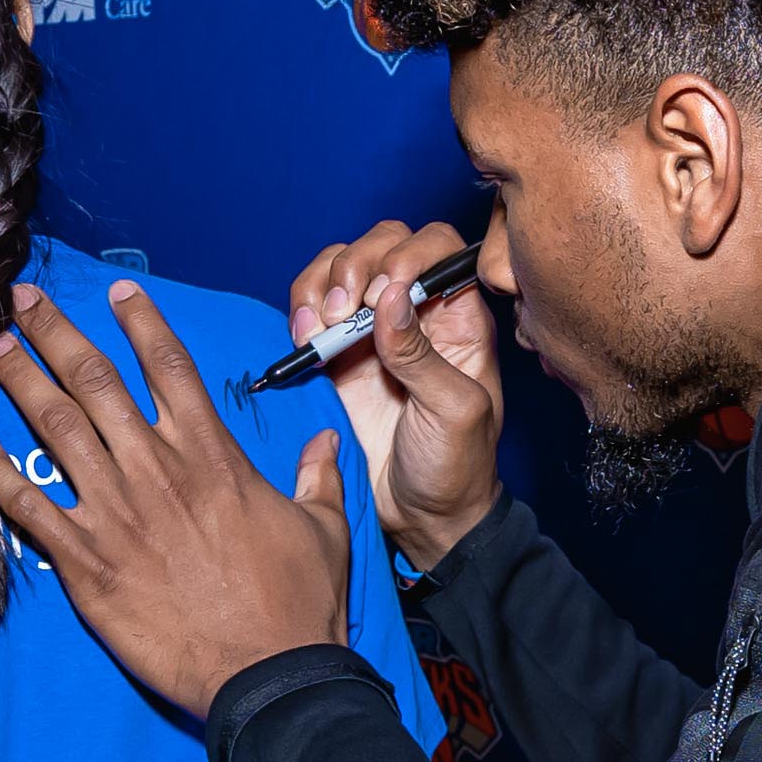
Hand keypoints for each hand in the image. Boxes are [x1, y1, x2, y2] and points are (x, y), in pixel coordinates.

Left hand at [0, 281, 351, 717]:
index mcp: (212, 455)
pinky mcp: (87, 562)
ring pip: (55, 429)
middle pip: (94, 381)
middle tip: (18, 301)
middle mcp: (157, 469)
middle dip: (52, 333)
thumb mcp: (322, 527)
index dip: (139, 322)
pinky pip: (30, 509)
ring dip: (19, 383)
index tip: (114, 293)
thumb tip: (325, 442)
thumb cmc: (299, 601)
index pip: (168, 366)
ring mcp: (116, 513)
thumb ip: (317, 477)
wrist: (269, 671)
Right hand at [291, 221, 501, 570]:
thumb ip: (423, 356)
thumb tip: (391, 298)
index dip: (412, 252)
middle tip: (351, 310)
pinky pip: (312, 304)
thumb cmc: (456, 467)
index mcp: (459, 318)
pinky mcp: (333, 353)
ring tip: (325, 326)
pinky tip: (306, 337)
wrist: (419, 517)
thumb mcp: (454, 412)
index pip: (440, 248)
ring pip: (342, 265)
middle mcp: (414, 313)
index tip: (389, 287)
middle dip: (360, 262)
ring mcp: (370, 330)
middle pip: (384, 244)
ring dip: (326, 281)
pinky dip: (302, 307)